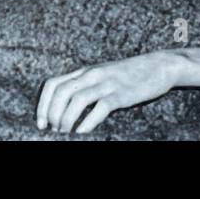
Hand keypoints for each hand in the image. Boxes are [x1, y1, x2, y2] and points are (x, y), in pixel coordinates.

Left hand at [37, 53, 174, 133]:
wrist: (158, 65)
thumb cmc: (129, 75)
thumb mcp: (102, 76)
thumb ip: (85, 87)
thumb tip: (66, 111)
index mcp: (84, 71)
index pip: (53, 84)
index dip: (43, 105)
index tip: (41, 123)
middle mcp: (92, 74)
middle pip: (61, 92)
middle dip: (52, 114)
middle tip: (54, 130)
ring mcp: (106, 83)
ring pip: (77, 99)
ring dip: (66, 119)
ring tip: (65, 132)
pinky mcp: (121, 93)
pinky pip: (100, 108)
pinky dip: (88, 122)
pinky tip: (83, 132)